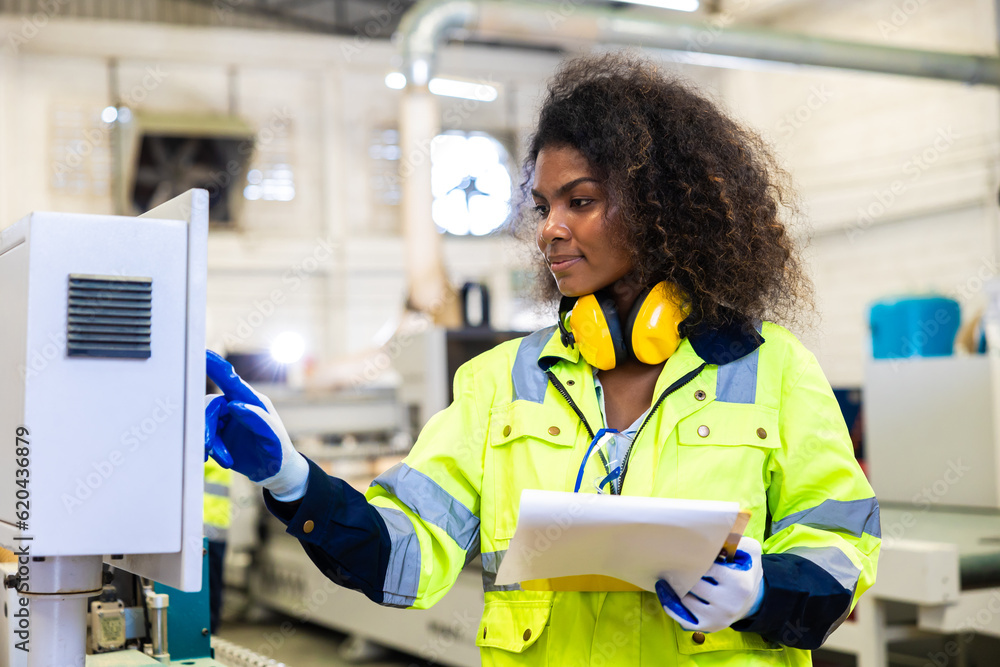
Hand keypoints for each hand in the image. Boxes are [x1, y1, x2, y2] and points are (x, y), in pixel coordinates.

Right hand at [205, 350, 308, 499]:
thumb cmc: (278, 451)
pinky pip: (205, 435)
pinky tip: (223, 460)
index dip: (216, 366)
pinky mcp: (219, 432)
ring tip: (226, 460)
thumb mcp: (272, 438)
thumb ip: (257, 420)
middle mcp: (237, 405)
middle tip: (208, 448)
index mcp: (253, 401)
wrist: (274, 471)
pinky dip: (211, 449)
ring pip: (205, 422)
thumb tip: (235, 404)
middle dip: (206, 427)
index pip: (231, 380)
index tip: (202, 352)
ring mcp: (226, 418)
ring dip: (211, 443)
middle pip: (210, 406)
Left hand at [656, 536, 763, 632]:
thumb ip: (736, 539)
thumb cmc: (746, 571)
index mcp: (739, 583)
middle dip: (682, 574)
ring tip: (666, 575)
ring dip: (674, 588)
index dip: (695, 560)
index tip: (683, 552)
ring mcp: (718, 617)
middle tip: (669, 563)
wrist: (753, 601)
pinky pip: (684, 619)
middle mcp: (729, 603)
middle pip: (694, 585)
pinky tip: (665, 594)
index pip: (708, 568)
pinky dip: (672, 607)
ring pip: (686, 601)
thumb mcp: (750, 552)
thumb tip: (717, 530)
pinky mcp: (709, 626)